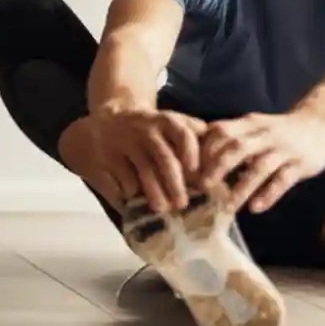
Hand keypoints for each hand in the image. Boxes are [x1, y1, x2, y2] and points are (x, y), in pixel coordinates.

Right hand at [89, 104, 207, 213]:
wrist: (111, 116)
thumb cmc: (152, 128)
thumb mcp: (172, 121)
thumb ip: (194, 134)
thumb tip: (218, 156)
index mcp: (166, 121)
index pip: (182, 134)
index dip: (191, 153)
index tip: (195, 173)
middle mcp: (146, 130)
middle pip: (164, 159)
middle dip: (174, 184)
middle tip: (182, 204)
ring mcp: (125, 143)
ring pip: (143, 172)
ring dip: (154, 192)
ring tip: (161, 208)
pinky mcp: (106, 156)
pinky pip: (121, 178)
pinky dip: (129, 193)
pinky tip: (135, 203)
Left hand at [198, 112, 324, 213]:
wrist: (320, 123)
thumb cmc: (279, 130)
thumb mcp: (255, 126)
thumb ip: (232, 137)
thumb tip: (198, 156)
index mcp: (250, 124)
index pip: (221, 131)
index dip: (205, 149)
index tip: (191, 168)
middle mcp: (265, 134)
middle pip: (237, 148)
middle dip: (218, 167)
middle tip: (202, 188)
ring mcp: (284, 149)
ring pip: (260, 167)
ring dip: (242, 188)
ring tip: (227, 207)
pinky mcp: (300, 164)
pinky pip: (283, 180)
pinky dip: (269, 194)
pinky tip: (256, 208)